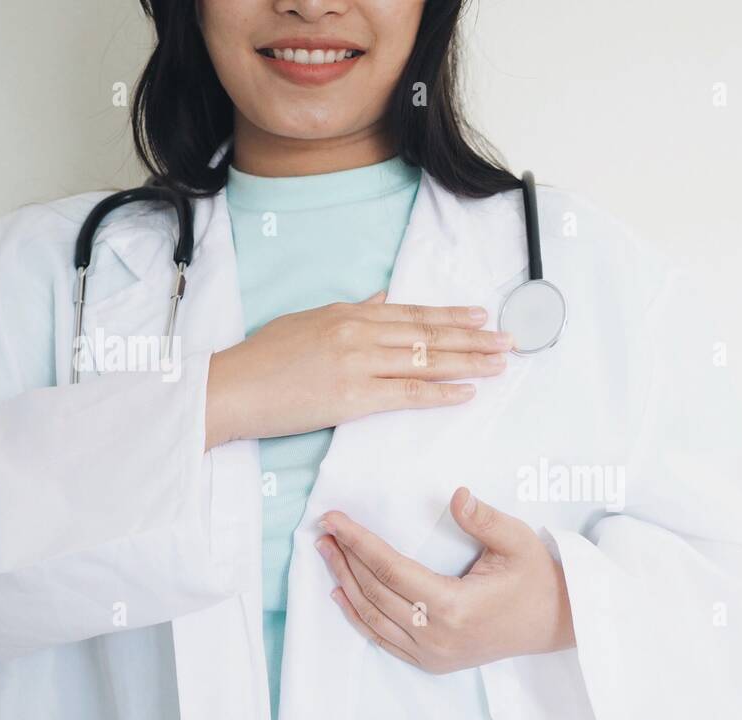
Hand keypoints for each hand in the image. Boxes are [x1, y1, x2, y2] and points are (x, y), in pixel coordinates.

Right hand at [204, 292, 511, 449]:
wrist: (232, 388)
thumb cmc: (263, 359)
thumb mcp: (308, 321)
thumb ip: (351, 311)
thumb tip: (383, 299)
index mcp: (349, 313)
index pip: (412, 314)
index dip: (451, 316)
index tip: (481, 315)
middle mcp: (359, 333)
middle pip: (428, 335)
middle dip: (473, 337)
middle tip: (509, 339)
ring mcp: (358, 364)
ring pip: (426, 361)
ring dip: (468, 362)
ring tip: (499, 363)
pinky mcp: (353, 397)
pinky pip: (407, 394)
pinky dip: (441, 392)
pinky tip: (467, 392)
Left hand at [315, 488, 575, 673]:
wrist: (555, 623)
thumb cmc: (536, 578)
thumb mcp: (518, 540)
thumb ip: (484, 518)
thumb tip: (456, 495)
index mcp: (453, 605)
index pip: (390, 568)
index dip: (358, 541)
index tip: (334, 519)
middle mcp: (436, 636)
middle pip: (374, 592)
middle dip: (344, 558)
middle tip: (324, 529)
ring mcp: (432, 655)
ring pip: (372, 618)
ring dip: (345, 584)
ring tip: (327, 553)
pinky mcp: (432, 662)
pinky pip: (384, 639)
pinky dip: (359, 617)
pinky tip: (341, 594)